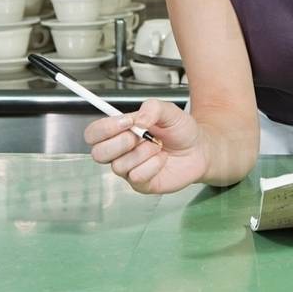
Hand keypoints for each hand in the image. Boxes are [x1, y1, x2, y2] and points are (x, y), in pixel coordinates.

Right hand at [84, 99, 206, 193]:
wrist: (199, 148)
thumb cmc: (180, 130)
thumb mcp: (168, 110)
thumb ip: (152, 108)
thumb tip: (137, 119)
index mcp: (120, 131)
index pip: (94, 133)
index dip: (105, 128)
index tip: (127, 122)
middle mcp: (120, 151)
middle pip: (98, 153)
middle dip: (120, 142)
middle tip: (140, 135)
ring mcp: (129, 168)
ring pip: (119, 166)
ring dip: (142, 153)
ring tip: (157, 146)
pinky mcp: (141, 184)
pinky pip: (136, 177)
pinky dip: (153, 165)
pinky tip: (162, 159)